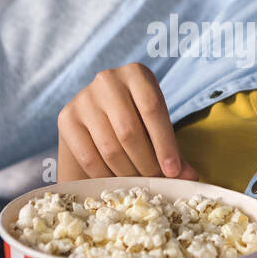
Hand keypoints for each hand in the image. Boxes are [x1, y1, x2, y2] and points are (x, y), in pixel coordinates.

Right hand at [56, 64, 198, 180]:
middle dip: (146, 163)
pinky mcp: (66, 118)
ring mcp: (83, 98)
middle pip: (129, 131)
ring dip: (127, 173)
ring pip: (110, 147)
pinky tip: (116, 182)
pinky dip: (105, 175)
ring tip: (138, 184)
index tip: (173, 171)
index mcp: (136, 73)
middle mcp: (107, 80)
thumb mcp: (156, 128)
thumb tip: (190, 177)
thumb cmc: (136, 122)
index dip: (164, 144)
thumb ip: (172, 150)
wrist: (97, 120)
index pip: (152, 109)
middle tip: (156, 182)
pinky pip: (89, 156)